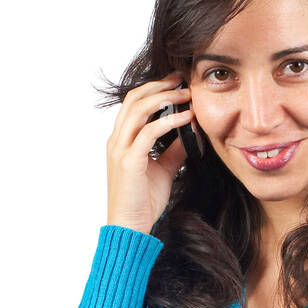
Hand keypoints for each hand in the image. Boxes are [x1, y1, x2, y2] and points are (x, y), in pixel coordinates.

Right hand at [105, 72, 192, 233]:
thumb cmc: (143, 202)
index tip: (177, 82)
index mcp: (121, 141)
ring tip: (187, 95)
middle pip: (134, 99)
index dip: (154, 88)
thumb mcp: (163, 169)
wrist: (131, 227)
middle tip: (183, 80)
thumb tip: (190, 133)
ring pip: (139, 110)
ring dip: (165, 97)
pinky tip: (186, 118)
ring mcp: (120, 150)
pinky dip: (169, 121)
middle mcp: (117, 141)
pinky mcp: (130, 162)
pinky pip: (148, 132)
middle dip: (160, 85)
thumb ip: (173, 150)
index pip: (134, 103)